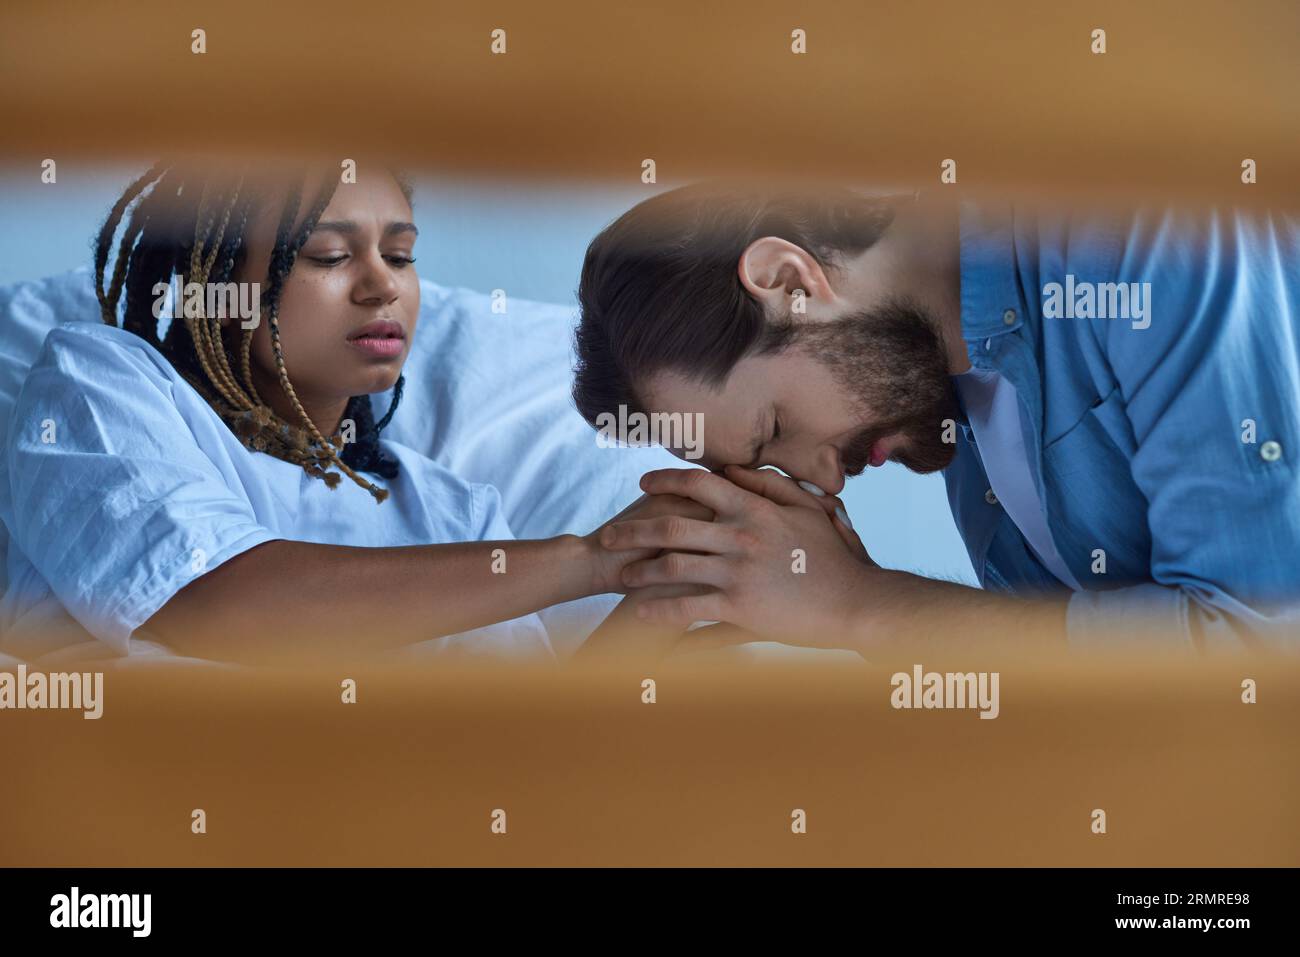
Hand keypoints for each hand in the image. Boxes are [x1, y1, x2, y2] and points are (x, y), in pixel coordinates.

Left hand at [600, 467, 876, 643]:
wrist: (859, 603)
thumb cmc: (839, 557)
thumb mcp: (810, 510)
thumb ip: (773, 486)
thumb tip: (738, 471)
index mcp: (756, 508)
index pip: (699, 483)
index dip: (665, 480)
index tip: (642, 483)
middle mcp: (740, 535)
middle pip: (671, 525)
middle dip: (633, 530)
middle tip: (607, 537)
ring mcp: (737, 571)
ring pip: (672, 566)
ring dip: (639, 571)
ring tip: (619, 576)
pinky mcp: (738, 606)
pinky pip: (687, 606)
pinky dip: (658, 608)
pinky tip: (639, 613)